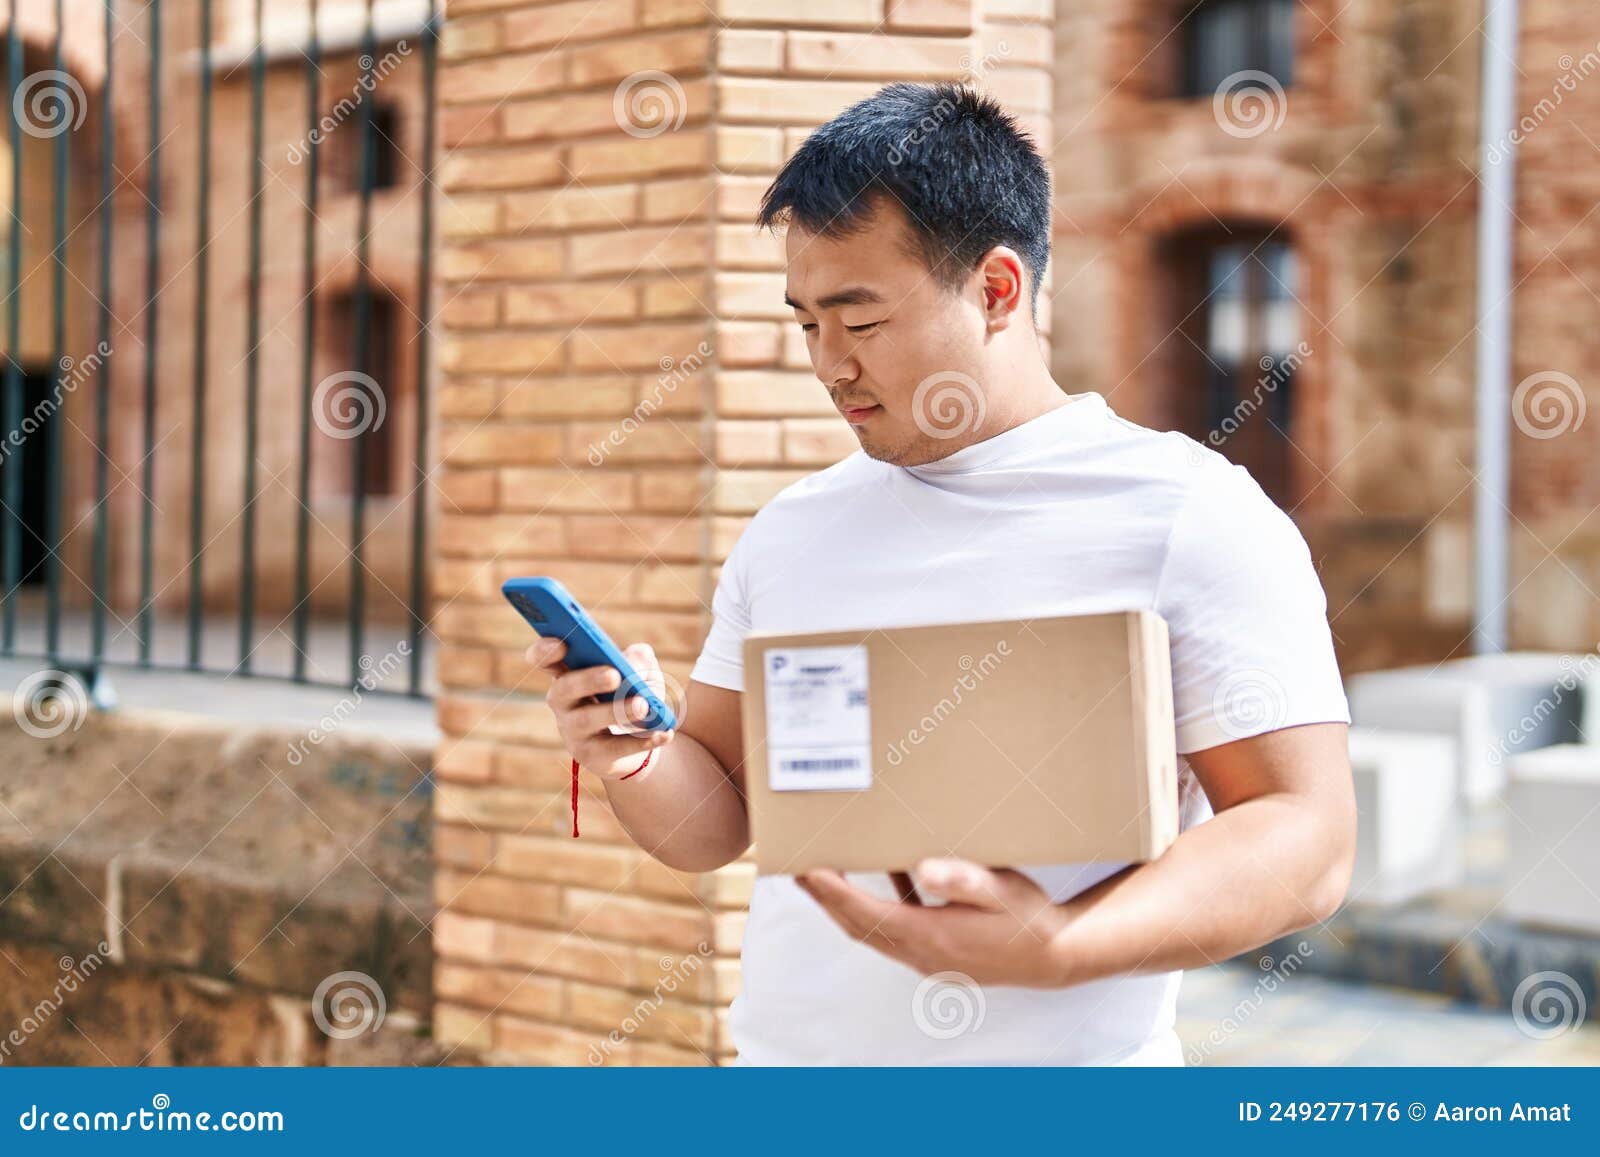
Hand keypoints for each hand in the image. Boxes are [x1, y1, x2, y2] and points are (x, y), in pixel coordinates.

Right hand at [527, 638, 674, 779]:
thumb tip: (633, 668)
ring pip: (588, 720)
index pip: (545, 659)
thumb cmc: (632, 692)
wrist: (642, 735)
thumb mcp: (640, 668)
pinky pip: (615, 748)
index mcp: (568, 672)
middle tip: (614, 674)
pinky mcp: (593, 756)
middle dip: (589, 680)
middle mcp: (563, 702)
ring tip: (644, 705)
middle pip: (565, 689)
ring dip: (617, 711)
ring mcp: (573, 732)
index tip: (562, 642)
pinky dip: (642, 740)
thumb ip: (637, 659)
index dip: (545, 651)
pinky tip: (664, 733)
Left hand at [796, 858, 1075, 986]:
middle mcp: (922, 953)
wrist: (1057, 957)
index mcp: (932, 936)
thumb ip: (963, 879)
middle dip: (825, 898)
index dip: (832, 892)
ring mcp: (928, 958)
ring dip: (845, 905)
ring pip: (872, 930)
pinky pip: (895, 930)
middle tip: (795, 869)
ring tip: (824, 875)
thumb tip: (923, 869)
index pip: (867, 912)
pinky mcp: (938, 955)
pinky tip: (887, 876)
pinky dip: (879, 908)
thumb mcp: (1003, 890)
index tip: (806, 870)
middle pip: (858, 924)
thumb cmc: (1030, 919)